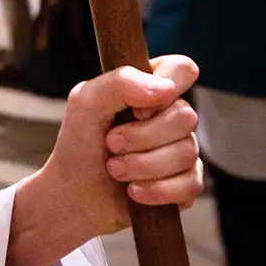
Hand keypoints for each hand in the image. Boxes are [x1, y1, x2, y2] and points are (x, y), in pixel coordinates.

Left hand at [6, 56, 201, 265]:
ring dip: (142, 165)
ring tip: (115, 169)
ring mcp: (181, 150)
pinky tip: (134, 191)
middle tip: (111, 144)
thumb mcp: (84, 104)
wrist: (74, 196)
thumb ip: (119, 83)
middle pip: (186, 116)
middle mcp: (170, 117)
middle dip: (142, 136)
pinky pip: (191, 184)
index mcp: (149, 89)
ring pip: (187, 152)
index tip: (134, 109)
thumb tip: (165, 89)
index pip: (182, 70)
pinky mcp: (185, 185)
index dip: (165, 88)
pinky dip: (156, 190)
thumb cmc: (79, 145)